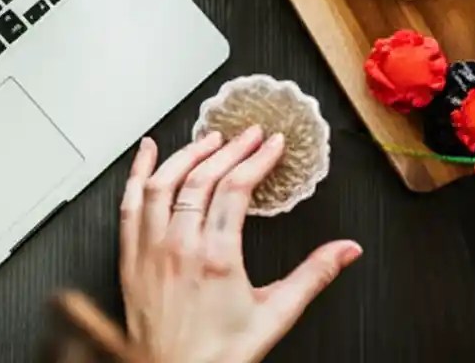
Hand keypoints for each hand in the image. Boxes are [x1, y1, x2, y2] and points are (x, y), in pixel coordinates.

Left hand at [119, 128, 361, 362]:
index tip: (271, 145)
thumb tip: (345, 250)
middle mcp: (179, 246)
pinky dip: (137, 171)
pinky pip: (129, 202)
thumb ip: (312, 277)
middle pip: (202, 178)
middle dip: (229, 149)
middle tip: (248, 135)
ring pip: (164, 183)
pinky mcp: (130, 257)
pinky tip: (148, 151)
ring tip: (210, 139)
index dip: (257, 159)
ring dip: (188, 154)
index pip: (236, 188)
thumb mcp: (275, 316)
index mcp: (216, 257)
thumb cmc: (217, 355)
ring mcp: (150, 249)